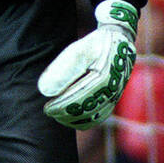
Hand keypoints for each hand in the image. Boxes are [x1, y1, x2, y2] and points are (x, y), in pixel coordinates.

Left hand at [38, 0, 137, 129]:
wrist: (118, 41)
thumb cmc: (94, 44)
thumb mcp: (77, 51)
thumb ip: (62, 70)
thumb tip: (45, 92)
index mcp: (102, 77)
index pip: (77, 100)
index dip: (60, 107)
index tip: (47, 108)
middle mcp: (111, 90)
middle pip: (84, 112)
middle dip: (64, 114)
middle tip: (49, 111)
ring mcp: (114, 96)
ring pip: (92, 117)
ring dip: (73, 119)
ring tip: (57, 115)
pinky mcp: (113, 99)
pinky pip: (99, 116)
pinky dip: (84, 121)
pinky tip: (70, 118)